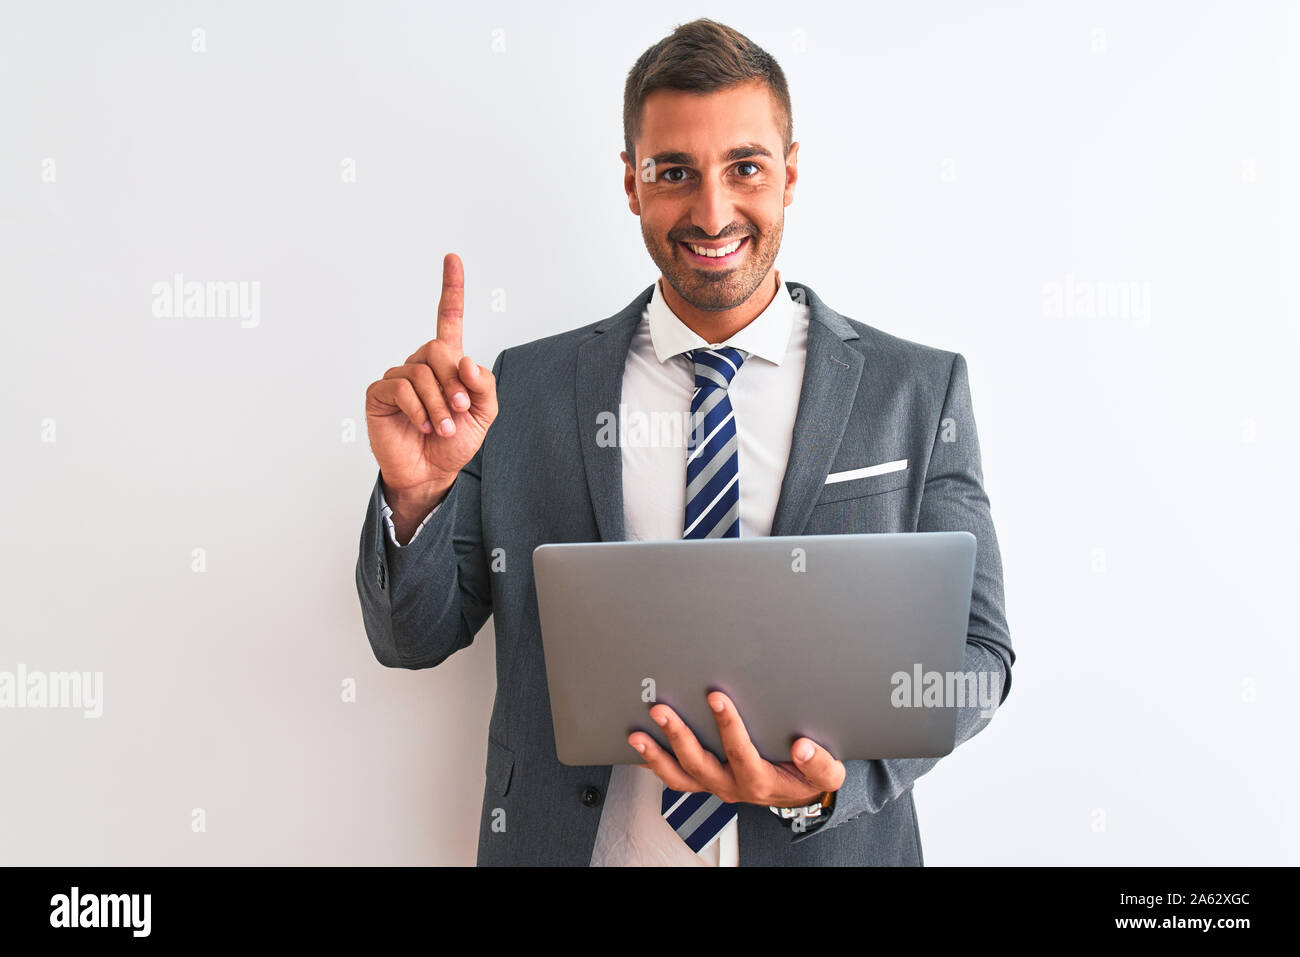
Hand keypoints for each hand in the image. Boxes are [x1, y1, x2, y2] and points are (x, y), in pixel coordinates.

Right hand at [365, 253, 497, 508]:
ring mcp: (398, 378)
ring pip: (420, 372)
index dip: (451, 288)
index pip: (448, 318)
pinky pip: (400, 388)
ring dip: (438, 405)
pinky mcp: (380, 394)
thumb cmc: (455, 442)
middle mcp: (421, 365)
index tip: (452, 258)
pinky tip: (422, 425)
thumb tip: (466, 362)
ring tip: (441, 428)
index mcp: (447, 364)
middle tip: (458, 410)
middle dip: (453, 383)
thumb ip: (483, 385)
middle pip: (437, 349)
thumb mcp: (484, 414)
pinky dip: (417, 409)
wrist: (431, 473)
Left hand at [628, 692, 845, 807]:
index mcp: (760, 781)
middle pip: (698, 763)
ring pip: (679, 775)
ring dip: (656, 755)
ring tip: (637, 734)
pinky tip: (639, 747)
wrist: (798, 793)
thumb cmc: (807, 777)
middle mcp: (732, 786)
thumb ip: (820, 763)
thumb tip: (804, 748)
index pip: (740, 752)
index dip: (727, 725)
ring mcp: (715, 785)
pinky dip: (654, 764)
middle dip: (678, 735)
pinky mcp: (705, 782)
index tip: (716, 698)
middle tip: (661, 710)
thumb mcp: (827, 773)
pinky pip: (675, 777)